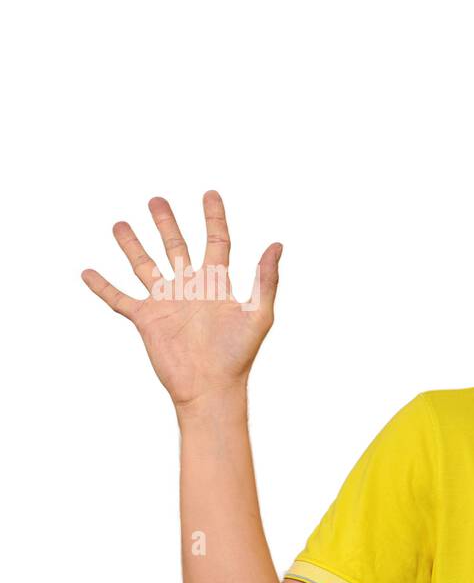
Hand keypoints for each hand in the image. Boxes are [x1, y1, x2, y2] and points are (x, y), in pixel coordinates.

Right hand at [82, 190, 281, 410]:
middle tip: (156, 200)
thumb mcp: (258, 314)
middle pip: (175, 246)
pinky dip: (102, 286)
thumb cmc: (238, 355)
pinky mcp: (146, 319)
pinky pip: (119, 298)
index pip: (216, 241)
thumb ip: (265, 279)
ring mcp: (166, 302)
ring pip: (144, 265)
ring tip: (119, 224)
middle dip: (166, 223)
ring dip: (132, 245)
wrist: (211, 387)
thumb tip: (277, 244)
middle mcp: (190, 288)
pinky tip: (88, 272)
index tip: (210, 194)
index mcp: (217, 284)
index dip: (214, 218)